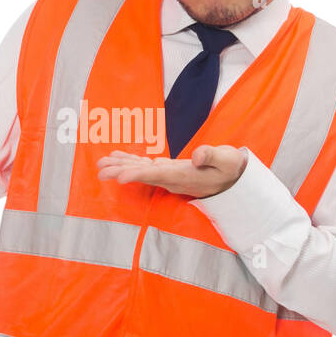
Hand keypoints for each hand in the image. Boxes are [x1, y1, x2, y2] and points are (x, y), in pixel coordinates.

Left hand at [95, 145, 247, 198]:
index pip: (157, 175)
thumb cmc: (231, 168)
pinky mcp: (170, 171)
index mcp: (183, 176)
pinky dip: (132, 162)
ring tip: (102, 163)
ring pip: (141, 171)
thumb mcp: (227, 160)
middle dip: (120, 171)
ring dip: (121, 166)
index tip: (119, 177)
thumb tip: (197, 157)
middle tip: (100, 169)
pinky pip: (147, 168)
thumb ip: (211, 156)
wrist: (235, 180)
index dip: (137, 175)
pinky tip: (119, 158)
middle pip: (142, 175)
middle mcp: (172, 179)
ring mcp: (170, 176)